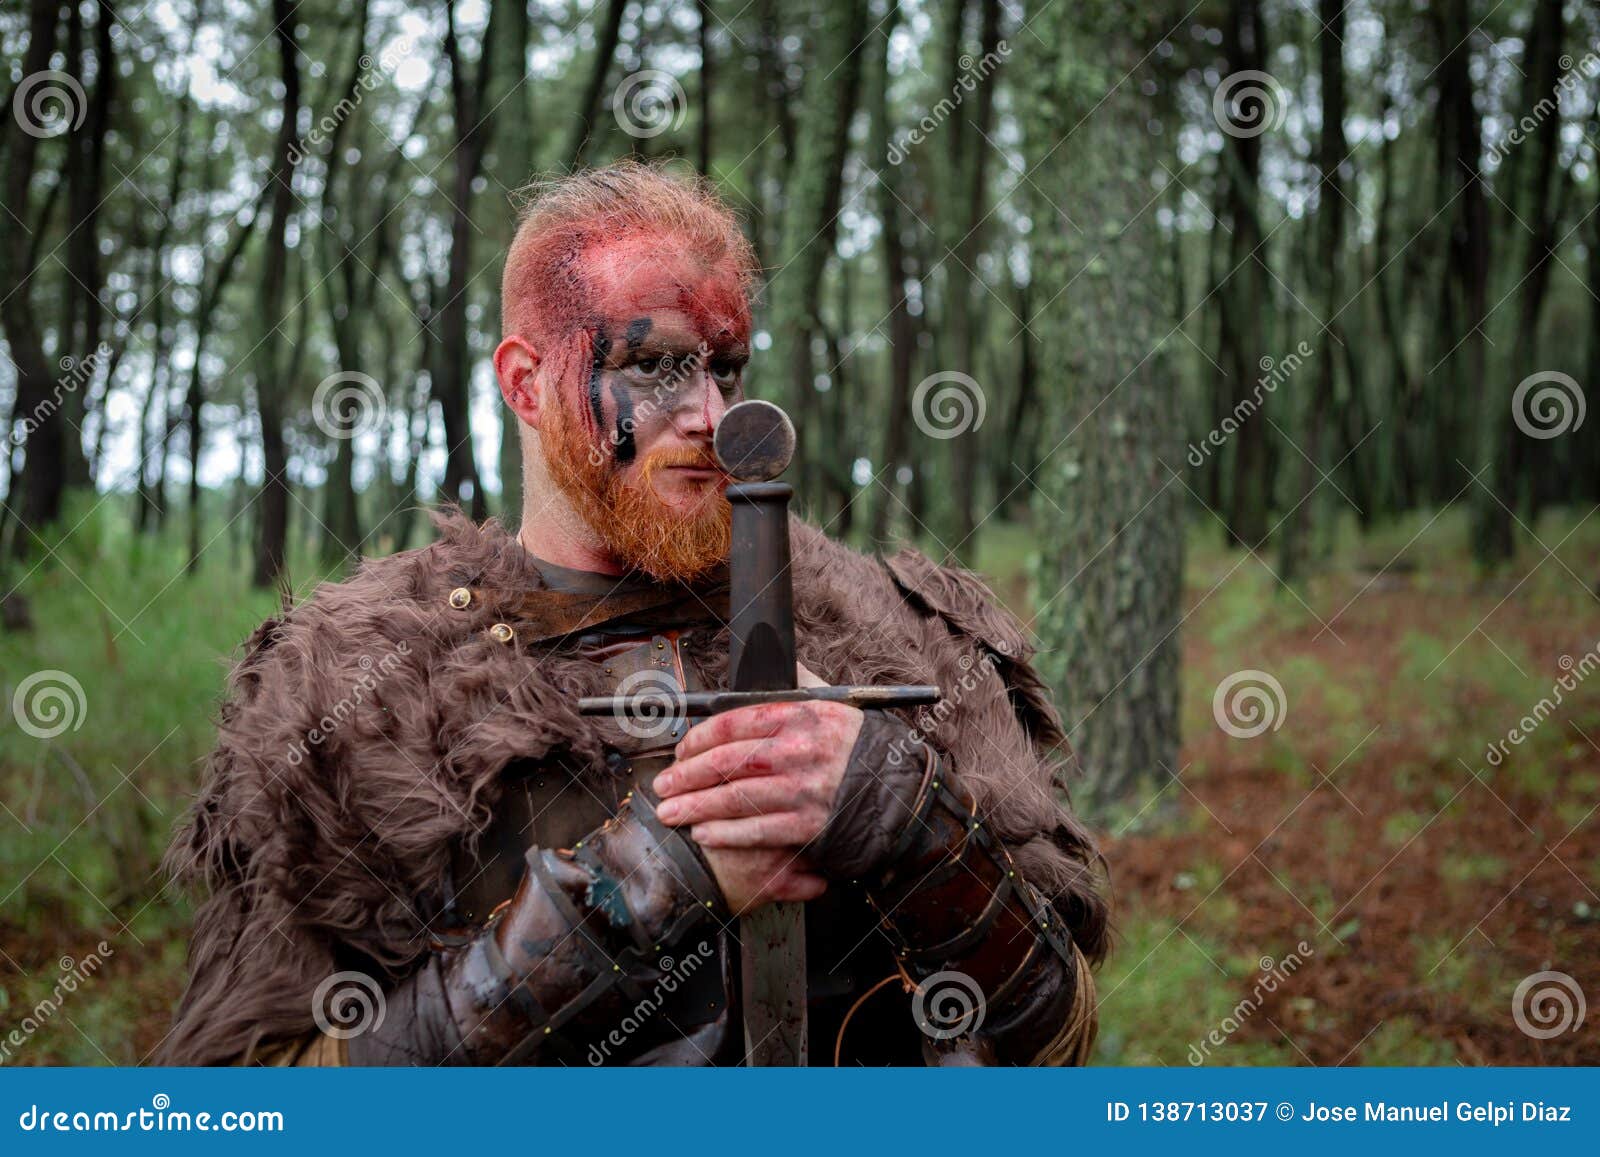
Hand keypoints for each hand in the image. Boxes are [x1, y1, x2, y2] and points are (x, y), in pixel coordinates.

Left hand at [654, 663, 864, 909]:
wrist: (898, 788)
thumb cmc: (857, 743)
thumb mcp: (832, 700)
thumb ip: (797, 682)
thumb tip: (771, 655)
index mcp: (798, 715)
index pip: (733, 722)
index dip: (699, 739)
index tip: (681, 751)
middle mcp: (797, 750)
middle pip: (726, 762)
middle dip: (686, 775)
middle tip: (663, 785)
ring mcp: (802, 790)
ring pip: (735, 797)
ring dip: (695, 807)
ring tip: (670, 812)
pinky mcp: (808, 825)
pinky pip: (757, 830)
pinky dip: (725, 834)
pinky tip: (704, 833)